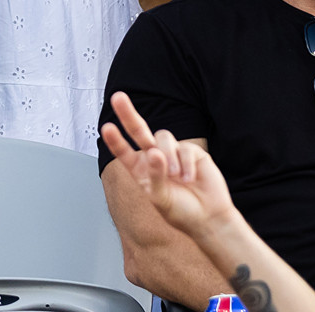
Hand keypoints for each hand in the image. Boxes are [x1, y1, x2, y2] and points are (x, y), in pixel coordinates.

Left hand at [100, 91, 237, 239]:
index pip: (124, 151)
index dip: (115, 140)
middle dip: (128, 113)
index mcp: (140, 169)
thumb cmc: (180, 211)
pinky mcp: (192, 152)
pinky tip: (190, 179)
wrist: (208, 218)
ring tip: (176, 177)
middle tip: (117, 97)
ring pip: (163, 137)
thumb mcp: (161, 200)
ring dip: (168, 156)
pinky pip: (185, 148)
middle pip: (138, 130)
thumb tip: (153, 153)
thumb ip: (154, 177)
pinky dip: (186, 164)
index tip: (106, 127)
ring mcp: (172, 152)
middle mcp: (153, 156)